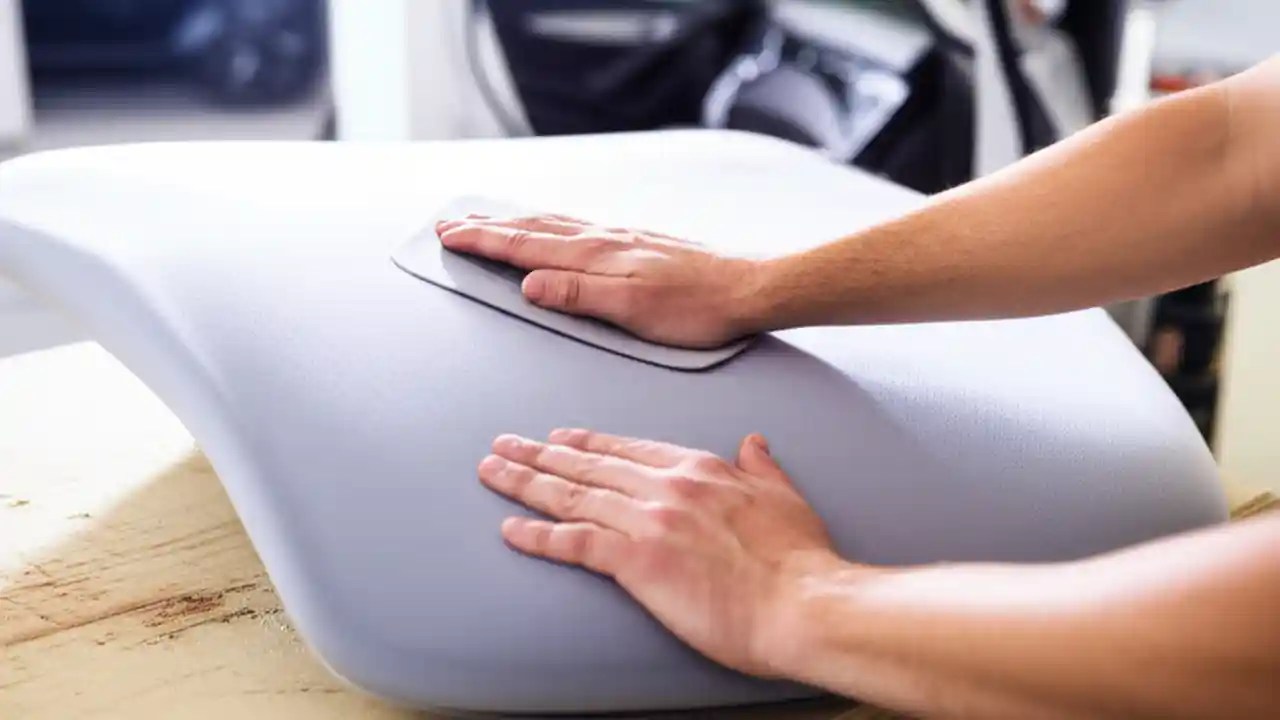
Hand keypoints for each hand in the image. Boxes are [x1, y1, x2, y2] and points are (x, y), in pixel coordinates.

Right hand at [437, 215, 767, 348]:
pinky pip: (576, 226)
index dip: (484, 241)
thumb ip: (578, 294)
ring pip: (554, 223)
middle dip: (488, 224)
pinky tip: (552, 225)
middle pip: (533, 227)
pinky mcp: (637, 244)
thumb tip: (529, 284)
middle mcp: (604, 239)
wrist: (748, 288)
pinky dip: (548, 223)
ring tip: (487, 217)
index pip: (525, 246)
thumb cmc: (696, 308)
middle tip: (452, 221)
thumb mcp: (632, 310)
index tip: (449, 234)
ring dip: (514, 220)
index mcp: (596, 256)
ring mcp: (621, 238)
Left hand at [476, 428, 854, 677]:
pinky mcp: (639, 561)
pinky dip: (539, 535)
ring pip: (573, 495)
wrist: (804, 603)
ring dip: (525, 483)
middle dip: (540, 454)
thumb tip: (754, 442)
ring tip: (493, 473)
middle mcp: (668, 486)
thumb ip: (762, 467)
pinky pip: (575, 542)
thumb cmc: (800, 561)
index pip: (629, 450)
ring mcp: (650, 520)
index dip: (587, 444)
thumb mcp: (786, 497)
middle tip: (503, 446)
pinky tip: (511, 530)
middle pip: (588, 466)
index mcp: (700, 469)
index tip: (558, 438)